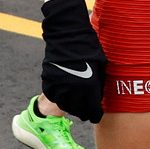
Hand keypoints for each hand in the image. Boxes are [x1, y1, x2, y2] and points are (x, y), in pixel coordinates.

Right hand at [41, 0, 107, 122]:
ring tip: (75, 99)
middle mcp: (74, 90)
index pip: (93, 112)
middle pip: (78, 112)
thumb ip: (99, 84)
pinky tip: (65, 90)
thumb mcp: (101, 66)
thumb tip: (97, 97)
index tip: (96, 114)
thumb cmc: (89, 47)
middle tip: (86, 108)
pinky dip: (59, 96)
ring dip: (71, 105)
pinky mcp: (48, 81)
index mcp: (89, 87)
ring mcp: (59, 86)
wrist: (67, 34)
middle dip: (84, 111)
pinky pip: (54, 96)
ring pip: (65, 106)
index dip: (95, 115)